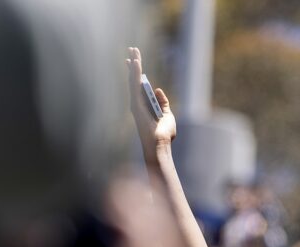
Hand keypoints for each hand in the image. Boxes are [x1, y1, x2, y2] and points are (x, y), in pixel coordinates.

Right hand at [126, 47, 175, 162]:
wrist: (160, 144)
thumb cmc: (164, 134)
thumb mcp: (167, 115)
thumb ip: (163, 102)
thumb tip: (158, 90)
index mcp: (145, 104)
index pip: (139, 84)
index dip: (137, 72)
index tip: (134, 59)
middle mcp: (138, 102)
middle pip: (135, 79)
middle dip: (134, 63)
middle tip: (132, 48)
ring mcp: (136, 103)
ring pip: (134, 79)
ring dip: (134, 65)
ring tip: (133, 51)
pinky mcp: (136, 104)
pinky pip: (135, 86)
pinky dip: (135, 74)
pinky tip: (135, 63)